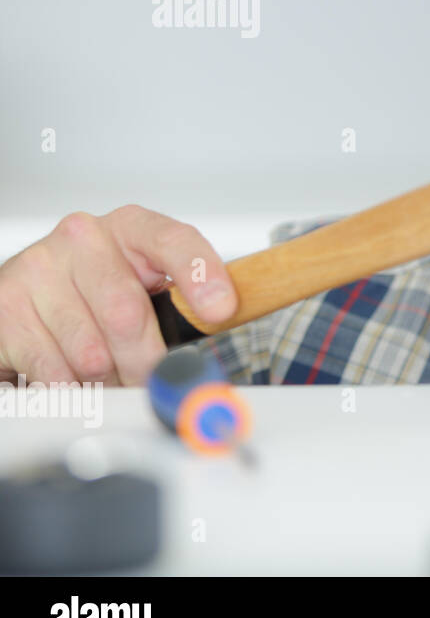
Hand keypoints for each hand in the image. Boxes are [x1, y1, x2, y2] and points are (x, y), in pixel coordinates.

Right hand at [0, 206, 236, 385]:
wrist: (30, 294)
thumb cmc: (99, 291)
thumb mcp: (146, 285)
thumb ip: (183, 307)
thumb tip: (217, 338)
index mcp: (131, 227)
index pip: (174, 242)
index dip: (201, 276)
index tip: (220, 309)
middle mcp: (84, 238)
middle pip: (128, 315)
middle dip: (145, 363)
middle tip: (150, 379)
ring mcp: (40, 268)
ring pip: (90, 352)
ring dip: (106, 379)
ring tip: (106, 370)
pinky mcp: (6, 304)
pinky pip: (53, 370)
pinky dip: (72, 389)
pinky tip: (74, 375)